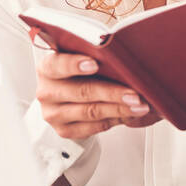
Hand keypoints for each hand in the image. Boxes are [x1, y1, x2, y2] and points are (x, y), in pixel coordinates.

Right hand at [30, 30, 160, 138]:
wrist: (68, 99)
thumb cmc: (79, 74)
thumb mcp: (81, 59)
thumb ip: (94, 56)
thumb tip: (123, 54)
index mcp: (48, 68)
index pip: (57, 65)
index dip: (75, 64)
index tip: (94, 64)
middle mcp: (47, 91)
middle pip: (82, 91)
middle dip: (112, 93)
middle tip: (134, 94)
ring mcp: (54, 113)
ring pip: (90, 112)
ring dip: (119, 109)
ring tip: (139, 106)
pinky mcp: (64, 130)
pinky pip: (93, 127)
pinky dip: (114, 120)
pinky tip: (129, 115)